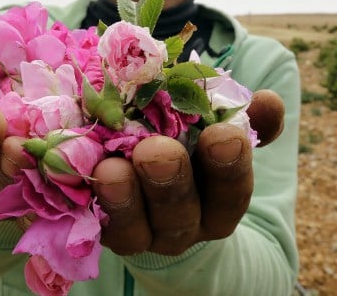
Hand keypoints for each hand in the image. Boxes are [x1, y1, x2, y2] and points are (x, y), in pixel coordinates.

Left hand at [93, 94, 283, 255]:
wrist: (152, 192)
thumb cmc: (195, 151)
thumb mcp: (223, 135)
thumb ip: (247, 120)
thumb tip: (269, 102)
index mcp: (220, 202)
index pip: (231, 190)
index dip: (229, 166)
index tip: (223, 135)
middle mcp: (183, 225)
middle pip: (180, 213)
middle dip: (169, 181)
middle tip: (155, 150)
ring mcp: (140, 234)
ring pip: (132, 227)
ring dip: (121, 198)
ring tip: (109, 169)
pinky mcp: (99, 233)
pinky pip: (88, 222)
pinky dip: (78, 197)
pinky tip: (67, 170)